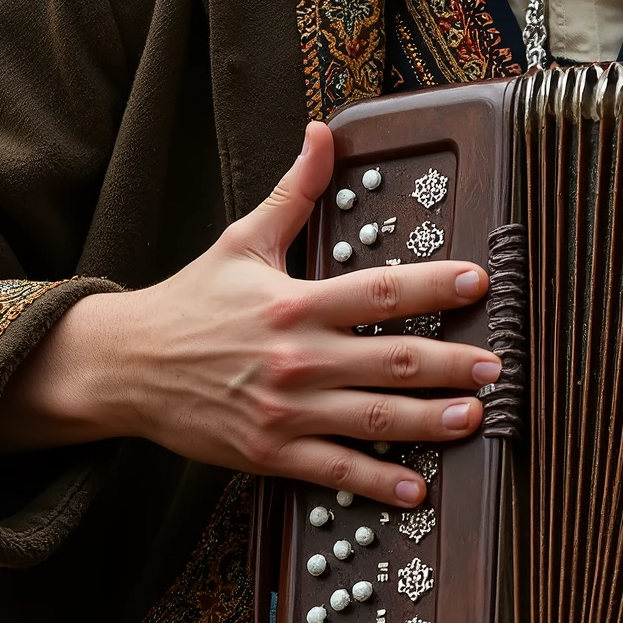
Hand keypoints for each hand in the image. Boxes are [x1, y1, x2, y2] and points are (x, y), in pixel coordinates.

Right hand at [0, 122, 500, 505]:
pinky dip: (376, 483)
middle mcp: (296, 357)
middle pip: (389, 360)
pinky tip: (415, 489)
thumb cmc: (191, 301)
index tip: (478, 282)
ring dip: (428, 422)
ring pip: (371, 419)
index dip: (434, 286)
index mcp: (295, 302)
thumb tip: (323, 133)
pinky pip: (333, 470)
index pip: (379, 291)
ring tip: (474, 418)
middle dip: (449, 364)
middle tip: (495, 366)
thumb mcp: (243, 240)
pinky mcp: (270, 452)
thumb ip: (295, 192)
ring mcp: (285, 409)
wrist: (127, 367)